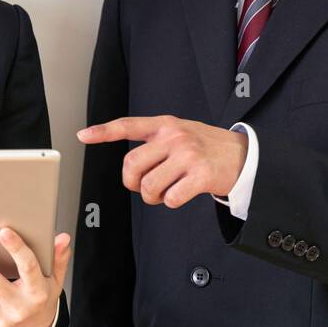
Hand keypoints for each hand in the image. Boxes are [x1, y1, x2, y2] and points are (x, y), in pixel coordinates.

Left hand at [77, 115, 246, 207]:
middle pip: (131, 164)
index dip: (103, 131)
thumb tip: (130, 165)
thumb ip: (157, 141)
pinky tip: (183, 194)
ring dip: (152, 197)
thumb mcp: (182, 131)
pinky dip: (172, 202)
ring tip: (165, 192)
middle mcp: (174, 136)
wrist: (245, 156)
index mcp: (166, 124)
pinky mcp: (200, 175)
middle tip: (144, 187)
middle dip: (132, 183)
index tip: (82, 135)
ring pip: (148, 186)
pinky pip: (170, 199)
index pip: (128, 125)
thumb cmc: (207, 147)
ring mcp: (188, 155)